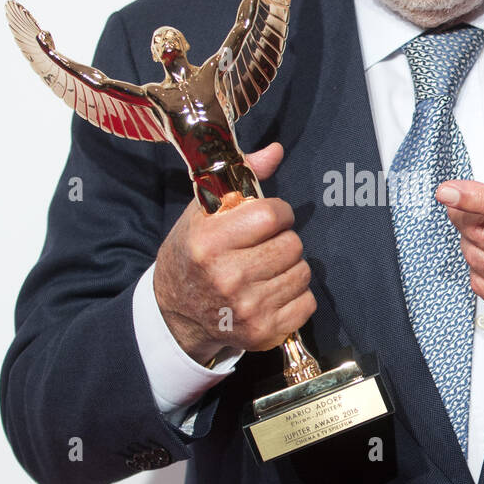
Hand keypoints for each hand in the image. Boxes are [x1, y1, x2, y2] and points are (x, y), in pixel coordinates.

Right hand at [153, 142, 316, 364]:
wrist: (177, 314)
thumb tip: (276, 151)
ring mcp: (247, 309)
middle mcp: (227, 277)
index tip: (269, 217)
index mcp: (209, 242)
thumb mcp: (203, 212)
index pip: (272, 215)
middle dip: (283, 240)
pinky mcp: (263, 332)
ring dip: (290, 268)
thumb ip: (241, 178)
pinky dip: (295, 296)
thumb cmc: (192, 254)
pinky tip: (271, 293)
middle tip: (263, 247)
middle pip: (292, 244)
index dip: (278, 212)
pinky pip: (307, 302)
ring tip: (265, 270)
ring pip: (302, 273)